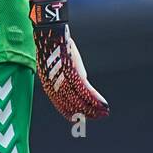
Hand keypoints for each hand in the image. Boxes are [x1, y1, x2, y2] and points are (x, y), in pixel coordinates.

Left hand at [29, 0, 108, 122]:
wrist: (51, 34)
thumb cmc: (53, 46)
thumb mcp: (57, 63)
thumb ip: (64, 75)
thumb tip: (77, 81)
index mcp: (49, 84)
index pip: (60, 103)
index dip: (70, 112)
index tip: (79, 118)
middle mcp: (55, 85)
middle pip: (72, 104)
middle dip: (85, 112)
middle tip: (97, 116)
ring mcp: (64, 79)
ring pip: (80, 100)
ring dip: (94, 108)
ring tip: (104, 112)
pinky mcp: (74, 73)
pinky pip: (85, 91)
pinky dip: (95, 99)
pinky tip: (103, 104)